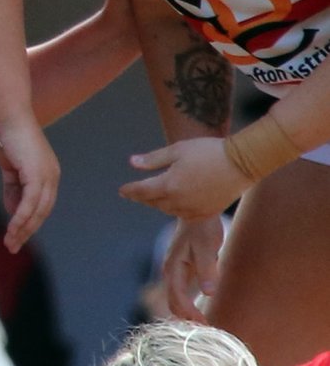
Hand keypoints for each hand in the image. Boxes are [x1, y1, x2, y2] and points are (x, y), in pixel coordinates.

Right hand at [0, 117, 59, 250]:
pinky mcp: (37, 175)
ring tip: (10, 242)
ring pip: (37, 210)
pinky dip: (21, 216)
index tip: (16, 236)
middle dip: (27, 231)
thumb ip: (13, 189)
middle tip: (13, 246)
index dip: (29, 222)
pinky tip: (13, 227)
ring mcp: (47, 176)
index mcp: (47, 175)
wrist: (8, 119)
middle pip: (42, 212)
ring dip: (23, 228)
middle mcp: (51, 177)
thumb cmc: (8, 138)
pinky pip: (30, 202)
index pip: (41, 205)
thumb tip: (14, 211)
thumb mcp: (10, 168)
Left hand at [121, 138, 249, 219]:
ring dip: (159, 203)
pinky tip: (176, 204)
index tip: (122, 190)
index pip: (141, 191)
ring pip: (168, 210)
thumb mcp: (178, 150)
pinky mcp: (208, 213)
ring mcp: (194, 209)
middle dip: (143, 196)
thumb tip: (132, 163)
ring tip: (154, 197)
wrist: (244, 162)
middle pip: (153, 202)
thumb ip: (153, 159)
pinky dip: (177, 209)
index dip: (130, 190)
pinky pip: (185, 215)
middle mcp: (179, 201)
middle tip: (136, 193)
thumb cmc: (209, 151)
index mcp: (168, 185)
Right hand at [160, 213, 225, 319]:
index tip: (205, 326)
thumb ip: (207, 269)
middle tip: (207, 332)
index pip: (177, 298)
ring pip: (176, 300)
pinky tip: (202, 311)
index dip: (190, 314)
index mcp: (173, 269)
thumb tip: (208, 292)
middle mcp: (170, 273)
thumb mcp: (207, 248)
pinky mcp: (183, 271)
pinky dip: (190, 305)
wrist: (197, 211)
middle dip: (186, 318)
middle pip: (173, 303)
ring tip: (205, 325)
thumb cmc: (203, 228)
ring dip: (187, 314)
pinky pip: (182, 294)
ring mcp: (175, 272)